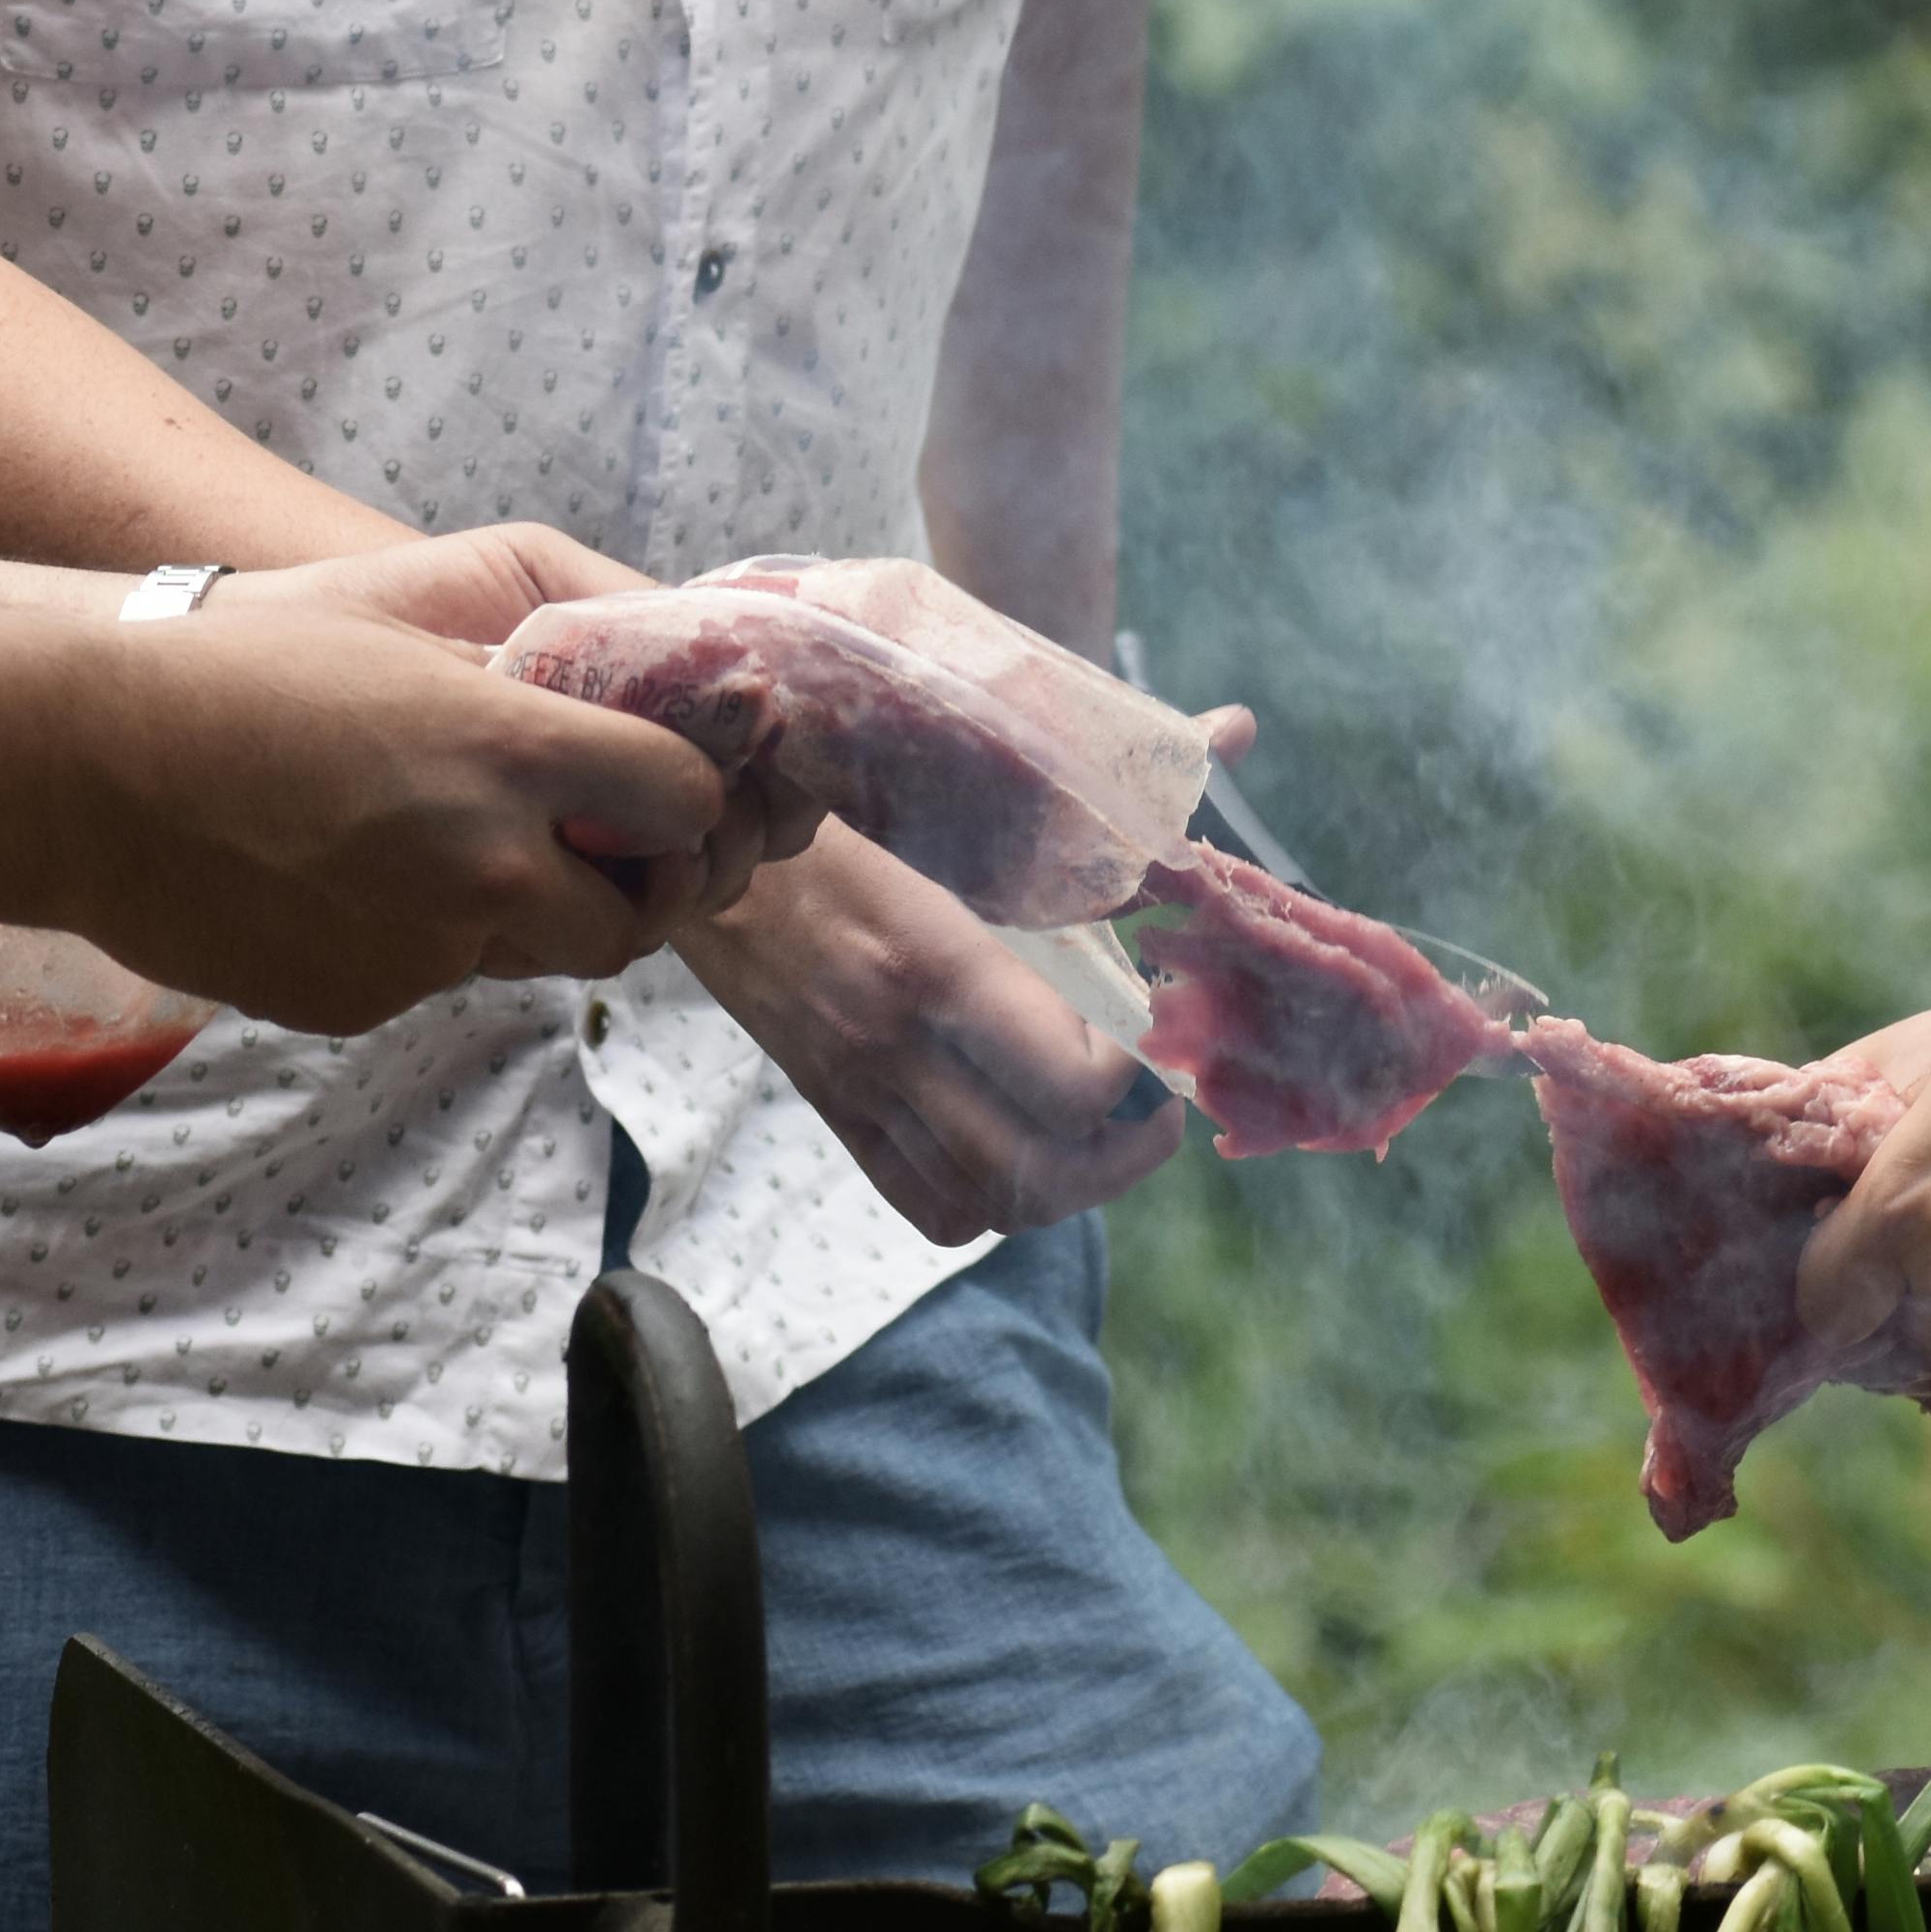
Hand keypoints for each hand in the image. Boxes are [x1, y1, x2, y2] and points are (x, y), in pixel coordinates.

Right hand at [67, 538, 747, 1030]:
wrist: (82, 771)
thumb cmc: (236, 678)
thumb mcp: (405, 646)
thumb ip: (521, 697)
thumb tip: (608, 733)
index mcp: (508, 751)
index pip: (685, 798)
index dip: (690, 799)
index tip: (667, 789)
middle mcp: (486, 866)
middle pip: (634, 921)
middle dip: (628, 891)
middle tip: (593, 853)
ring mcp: (423, 950)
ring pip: (526, 956)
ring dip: (518, 918)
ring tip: (440, 850)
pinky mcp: (361, 1003)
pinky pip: (427, 980)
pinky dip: (413, 941)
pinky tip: (342, 881)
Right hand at [680, 827, 1183, 1243]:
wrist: (690, 842)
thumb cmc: (832, 797)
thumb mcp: (953, 781)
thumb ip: (1097, 778)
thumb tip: (1240, 725)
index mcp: (936, 960)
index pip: (1071, 1081)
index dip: (1133, 1071)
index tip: (1150, 1021)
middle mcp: (896, 1046)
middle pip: (1041, 1171)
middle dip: (1122, 1154)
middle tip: (1155, 1104)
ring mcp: (859, 1090)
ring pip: (989, 1204)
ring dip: (1066, 1189)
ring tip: (1101, 1135)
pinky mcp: (835, 1111)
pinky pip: (927, 1206)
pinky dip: (991, 1201)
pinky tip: (1019, 1147)